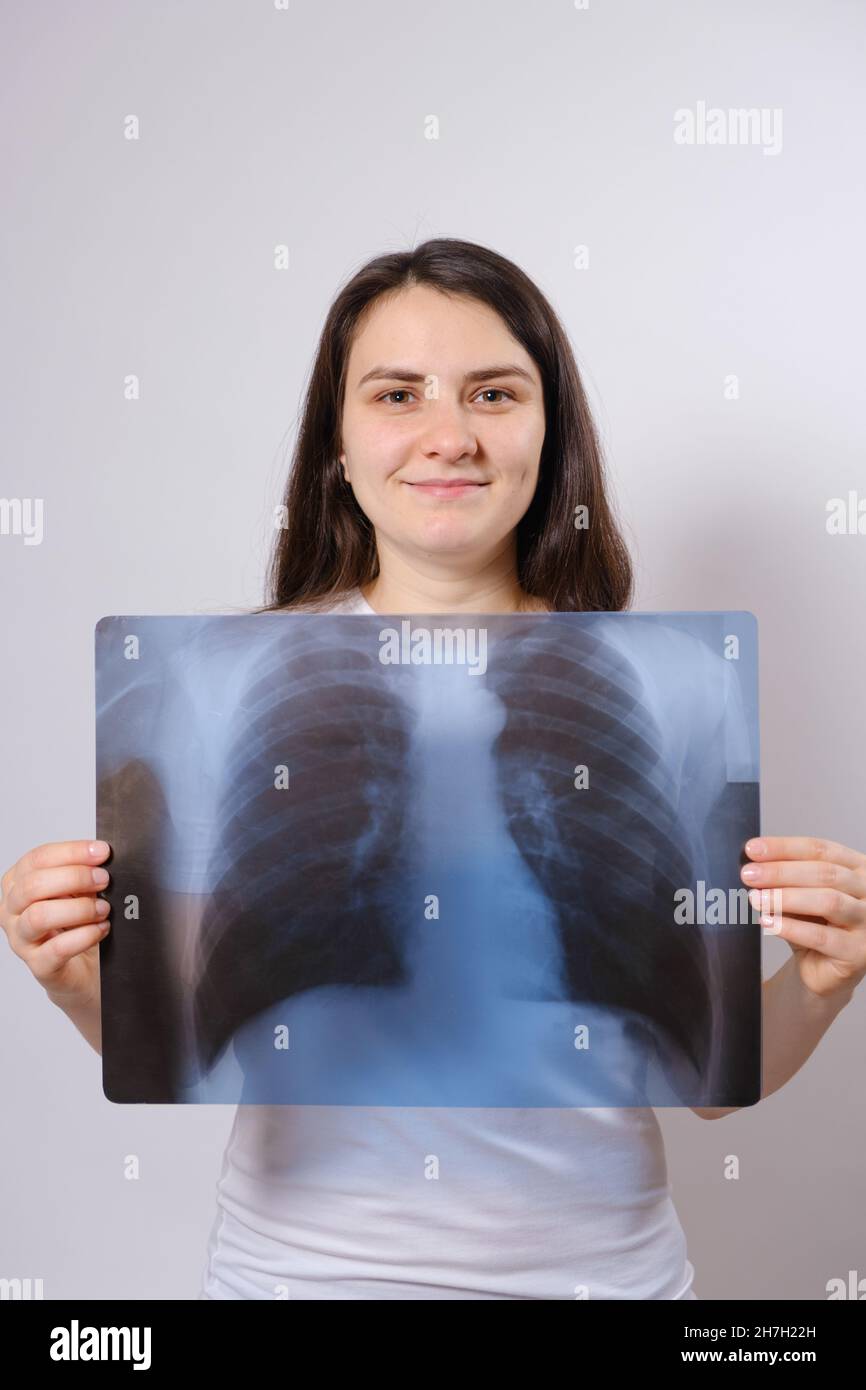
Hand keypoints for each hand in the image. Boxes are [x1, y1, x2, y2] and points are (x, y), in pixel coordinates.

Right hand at [0, 839, 112, 1007]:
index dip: (71, 852)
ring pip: (39, 916)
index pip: (36, 859)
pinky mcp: (39, 965)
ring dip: (79, 908)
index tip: (102, 852)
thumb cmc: (78, 923)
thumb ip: (84, 873)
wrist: (85, 968)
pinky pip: (57, 948)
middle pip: (33, 885)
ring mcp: (22, 940)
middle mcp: (12, 911)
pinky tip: (101, 929)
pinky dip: (85, 935)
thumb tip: (102, 856)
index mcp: (18, 884)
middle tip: (104, 879)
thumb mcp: (80, 891)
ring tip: (104, 908)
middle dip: (75, 877)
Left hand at [741, 836, 865, 1001]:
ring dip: (785, 898)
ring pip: (827, 901)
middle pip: (824, 873)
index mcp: (858, 868)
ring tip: (756, 898)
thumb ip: (787, 878)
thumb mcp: (801, 895)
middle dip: (781, 872)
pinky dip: (791, 928)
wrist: (825, 969)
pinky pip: (822, 937)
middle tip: (749, 874)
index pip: (821, 850)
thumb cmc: (816, 924)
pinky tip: (768, 922)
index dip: (784, 847)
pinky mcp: (859, 952)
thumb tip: (755, 864)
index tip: (753, 849)